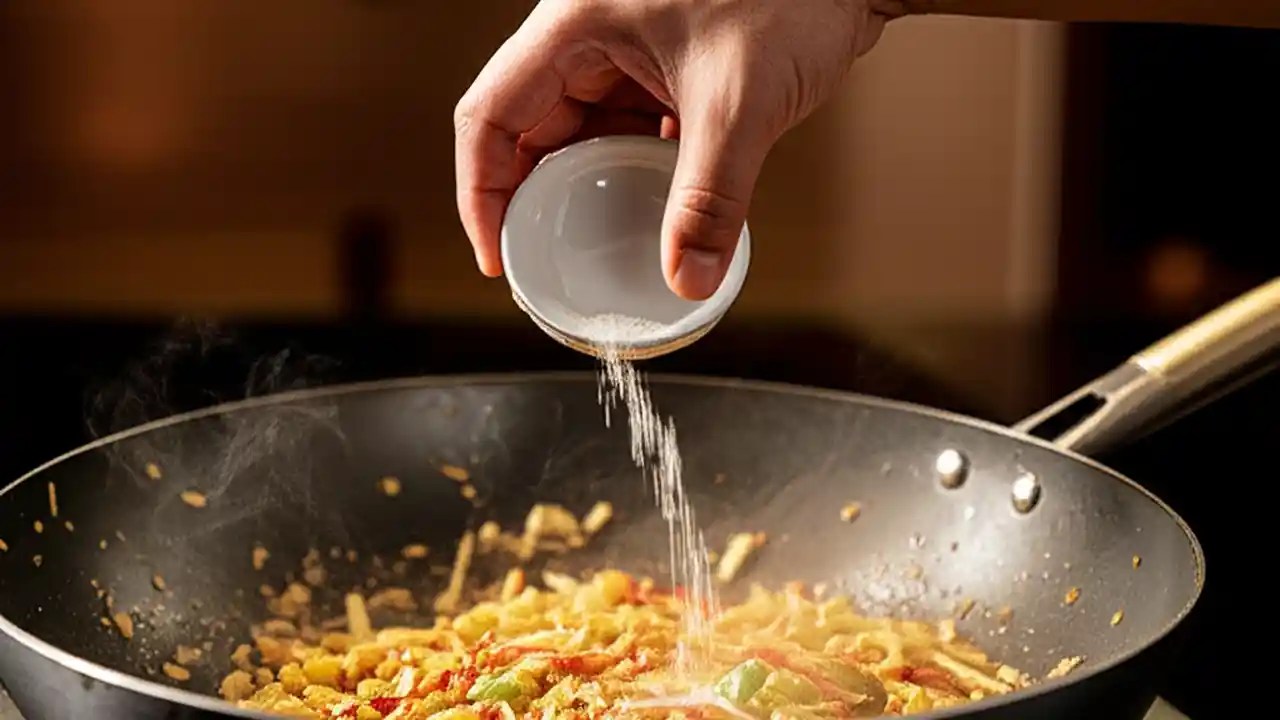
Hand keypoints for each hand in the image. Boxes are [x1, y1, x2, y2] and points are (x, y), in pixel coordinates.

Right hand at [454, 0, 892, 300]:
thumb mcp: (737, 105)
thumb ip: (709, 200)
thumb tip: (689, 277)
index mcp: (574, 25)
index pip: (491, 115)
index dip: (480, 192)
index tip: (495, 255)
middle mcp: (588, 34)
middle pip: (529, 128)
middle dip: (537, 197)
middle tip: (547, 258)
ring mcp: (626, 48)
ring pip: (582, 132)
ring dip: (592, 186)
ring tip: (601, 241)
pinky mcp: (664, 63)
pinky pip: (628, 126)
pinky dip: (635, 168)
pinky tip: (656, 206)